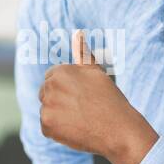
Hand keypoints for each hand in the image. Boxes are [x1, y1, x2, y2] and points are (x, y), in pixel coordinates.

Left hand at [39, 30, 156, 163]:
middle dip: (58, 100)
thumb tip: (78, 32)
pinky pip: (47, 127)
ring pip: (47, 110)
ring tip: (80, 119)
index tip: (79, 97)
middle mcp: (50, 87)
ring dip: (58, 115)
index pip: (52, 78)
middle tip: (81, 109)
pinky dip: (58, 131)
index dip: (66, 89)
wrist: (117, 129)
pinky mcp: (46, 126)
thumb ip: (83, 53)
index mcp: (61, 71)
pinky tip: (75, 129)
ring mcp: (47, 107)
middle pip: (46, 93)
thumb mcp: (97, 73)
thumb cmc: (109, 100)